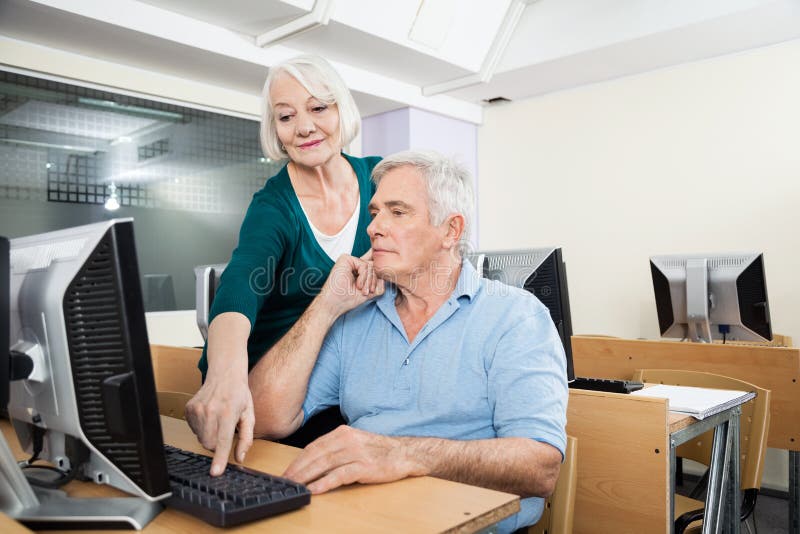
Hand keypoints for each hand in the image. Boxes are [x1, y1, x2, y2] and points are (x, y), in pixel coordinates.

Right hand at [185, 364, 254, 475]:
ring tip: (218, 419)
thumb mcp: (249, 415)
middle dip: (218, 444)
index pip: (223, 441)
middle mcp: (210, 411)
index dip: (220, 459)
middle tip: (226, 430)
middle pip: (209, 444)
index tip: (215, 472)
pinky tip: (210, 415)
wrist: (224, 374)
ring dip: (210, 435)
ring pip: (201, 438)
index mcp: (228, 413)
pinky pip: (194, 430)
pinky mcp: (189, 409)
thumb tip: (240, 458)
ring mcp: (197, 409)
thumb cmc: (239, 395)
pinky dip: (202, 428)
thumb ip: (246, 438)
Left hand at [282, 426, 423, 493]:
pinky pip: (340, 475)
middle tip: (285, 481)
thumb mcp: (354, 442)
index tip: (287, 471)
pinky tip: (315, 489)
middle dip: (298, 469)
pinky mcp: (364, 466)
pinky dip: (325, 482)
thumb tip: (313, 463)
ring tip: (295, 486)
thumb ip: (335, 449)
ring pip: (324, 464)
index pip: (314, 446)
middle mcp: (347, 440)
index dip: (298, 460)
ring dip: (306, 476)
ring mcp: (356, 452)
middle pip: (315, 455)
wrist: (404, 453)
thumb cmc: (379, 450)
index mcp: (342, 433)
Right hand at [318, 252, 384, 317]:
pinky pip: (364, 265)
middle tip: (366, 291)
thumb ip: (378, 282)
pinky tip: (357, 285)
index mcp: (357, 270)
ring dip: (369, 281)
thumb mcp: (370, 291)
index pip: (373, 265)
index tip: (373, 283)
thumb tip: (389, 273)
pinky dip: (363, 277)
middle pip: (374, 266)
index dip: (377, 272)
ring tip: (362, 290)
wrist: (334, 304)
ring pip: (371, 266)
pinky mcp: (345, 259)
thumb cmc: (348, 299)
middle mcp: (353, 263)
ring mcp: (349, 260)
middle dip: (373, 281)